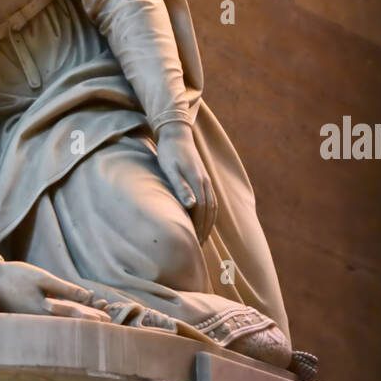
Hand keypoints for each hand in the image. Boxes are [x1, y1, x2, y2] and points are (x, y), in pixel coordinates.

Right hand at [0, 260, 111, 321]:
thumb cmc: (17, 276)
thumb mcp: (43, 278)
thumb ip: (65, 288)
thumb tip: (86, 295)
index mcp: (45, 312)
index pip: (74, 318)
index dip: (91, 317)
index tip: (106, 318)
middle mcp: (42, 320)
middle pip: (71, 321)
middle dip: (89, 318)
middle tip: (108, 317)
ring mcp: (38, 318)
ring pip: (64, 318)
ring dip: (81, 314)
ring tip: (98, 309)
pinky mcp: (35, 313)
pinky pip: (56, 314)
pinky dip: (69, 310)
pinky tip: (80, 304)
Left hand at [155, 121, 216, 243]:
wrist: (175, 133)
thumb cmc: (169, 152)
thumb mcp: (170, 169)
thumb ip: (180, 187)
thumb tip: (191, 206)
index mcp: (198, 182)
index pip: (202, 211)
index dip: (198, 227)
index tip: (193, 242)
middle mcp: (205, 182)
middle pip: (209, 211)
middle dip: (205, 229)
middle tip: (198, 246)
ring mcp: (206, 180)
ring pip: (212, 206)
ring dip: (208, 223)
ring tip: (201, 237)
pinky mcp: (203, 178)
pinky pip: (211, 199)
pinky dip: (210, 213)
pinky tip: (204, 219)